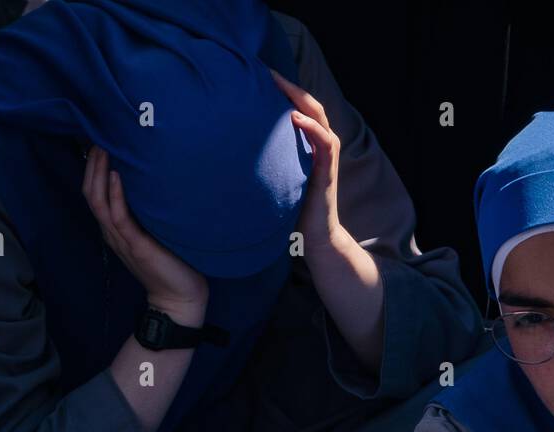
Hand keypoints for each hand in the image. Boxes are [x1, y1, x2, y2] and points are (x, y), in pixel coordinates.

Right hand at [82, 146, 207, 324]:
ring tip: (103, 150)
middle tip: (99, 138)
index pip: (95, 194)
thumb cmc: (172, 264)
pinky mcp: (137, 247)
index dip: (93, 170)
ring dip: (98, 175)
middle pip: (91, 194)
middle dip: (92, 166)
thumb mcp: (154, 232)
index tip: (100, 144)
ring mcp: (123, 240)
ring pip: (99, 203)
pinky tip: (116, 177)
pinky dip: (115, 197)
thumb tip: (152, 181)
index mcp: (116, 230)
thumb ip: (146, 213)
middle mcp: (114, 233)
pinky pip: (119, 218)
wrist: (180, 299)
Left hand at [269, 67, 342, 250]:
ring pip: (318, 115)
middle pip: (308, 102)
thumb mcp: (274, 178)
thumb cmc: (291, 212)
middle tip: (262, 69)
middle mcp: (318, 145)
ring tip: (277, 81)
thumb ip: (263, 161)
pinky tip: (294, 117)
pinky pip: (324, 141)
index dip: (280, 88)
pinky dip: (311, 127)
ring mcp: (325, 156)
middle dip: (287, 84)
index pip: (297, 106)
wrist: (314, 239)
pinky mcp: (327, 171)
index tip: (254, 73)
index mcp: (306, 143)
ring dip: (298, 96)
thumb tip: (225, 151)